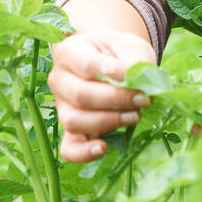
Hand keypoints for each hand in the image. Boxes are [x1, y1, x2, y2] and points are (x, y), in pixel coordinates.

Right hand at [48, 29, 155, 162]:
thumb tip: (139, 89)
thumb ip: (134, 67)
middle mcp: (59, 78)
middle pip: (80, 95)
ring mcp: (62, 106)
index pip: (87, 65)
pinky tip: (103, 147)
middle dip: (116, 101)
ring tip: (134, 116)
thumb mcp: (130, 48)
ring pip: (75, 121)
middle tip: (143, 100)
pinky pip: (69, 148)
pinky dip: (84, 152)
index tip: (140, 81)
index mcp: (69, 50)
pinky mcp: (70, 129)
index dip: (116, 76)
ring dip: (108, 121)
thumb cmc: (119, 52)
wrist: (112, 60)